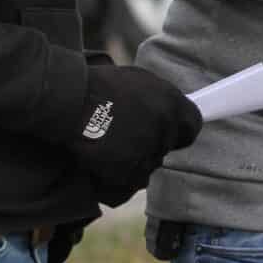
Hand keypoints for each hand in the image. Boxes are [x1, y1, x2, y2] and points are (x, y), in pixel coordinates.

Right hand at [66, 63, 201, 206]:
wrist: (70, 102)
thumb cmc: (102, 86)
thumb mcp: (140, 81)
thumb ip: (161, 99)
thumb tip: (172, 113)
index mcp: (172, 104)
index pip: (192, 127)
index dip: (179, 130)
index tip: (169, 131)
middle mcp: (164, 130)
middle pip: (166, 147)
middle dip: (151, 143)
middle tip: (126, 133)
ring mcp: (147, 153)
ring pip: (148, 166)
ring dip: (134, 160)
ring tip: (110, 143)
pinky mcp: (127, 173)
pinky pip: (130, 182)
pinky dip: (118, 176)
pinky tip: (103, 158)